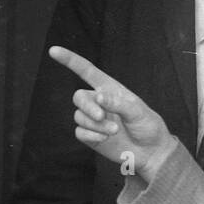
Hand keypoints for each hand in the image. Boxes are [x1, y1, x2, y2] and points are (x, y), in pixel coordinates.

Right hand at [49, 45, 175, 180]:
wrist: (150, 152)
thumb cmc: (147, 126)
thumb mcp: (138, 112)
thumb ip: (118, 103)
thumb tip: (98, 97)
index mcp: (110, 89)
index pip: (86, 71)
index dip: (70, 60)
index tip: (53, 51)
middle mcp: (99, 102)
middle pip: (78, 97)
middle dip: (87, 106)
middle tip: (101, 116)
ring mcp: (94, 119)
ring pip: (79, 116)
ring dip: (95, 125)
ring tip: (114, 131)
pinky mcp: (91, 135)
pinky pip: (79, 132)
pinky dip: (91, 135)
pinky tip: (104, 140)